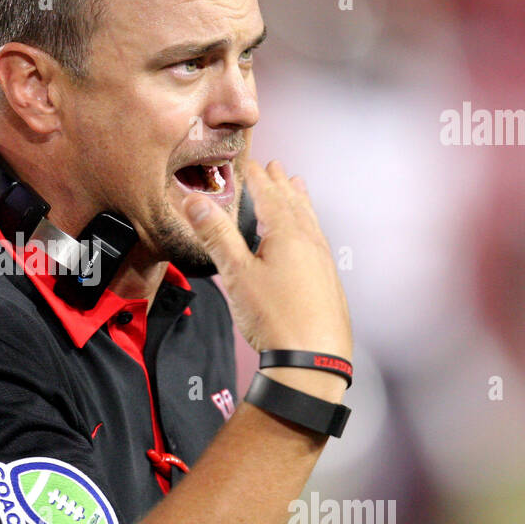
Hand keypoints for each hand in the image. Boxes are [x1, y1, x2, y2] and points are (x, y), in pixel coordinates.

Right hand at [182, 158, 351, 360]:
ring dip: (300, 202)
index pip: (269, 194)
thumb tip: (196, 202)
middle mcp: (310, 242)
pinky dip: (310, 227)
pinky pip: (319, 241)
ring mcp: (323, 262)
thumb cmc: (275, 319)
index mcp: (287, 234)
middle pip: (293, 204)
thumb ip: (216, 235)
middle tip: (276, 168)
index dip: (256, 177)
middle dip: (281, 184)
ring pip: (310, 221)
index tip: (250, 162)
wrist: (312, 361)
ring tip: (298, 189)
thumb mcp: (236, 274)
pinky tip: (309, 239)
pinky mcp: (328, 282)